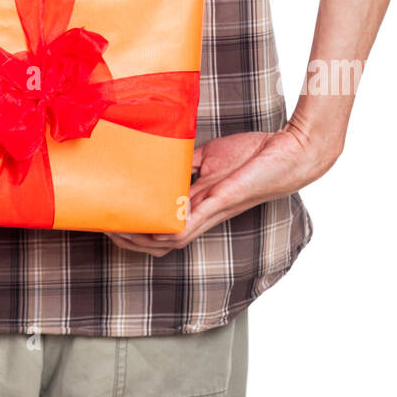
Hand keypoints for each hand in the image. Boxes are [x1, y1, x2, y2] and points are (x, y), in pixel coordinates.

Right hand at [103, 119, 341, 254]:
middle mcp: (203, 215)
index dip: (137, 229)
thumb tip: (163, 153)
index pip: (161, 227)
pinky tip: (145, 224)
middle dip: (131, 241)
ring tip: (116, 227)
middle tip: (105, 229)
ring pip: (168, 240)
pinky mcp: (219, 202)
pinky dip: (164, 227)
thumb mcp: (211, 155)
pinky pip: (187, 225)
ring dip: (140, 238)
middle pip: (160, 243)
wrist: (290, 152)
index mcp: (199, 205)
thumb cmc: (257, 155)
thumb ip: (188, 161)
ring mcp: (210, 211)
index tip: (112, 219)